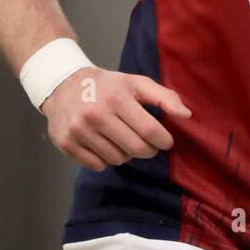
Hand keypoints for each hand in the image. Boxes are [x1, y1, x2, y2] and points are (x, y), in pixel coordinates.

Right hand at [40, 67, 191, 172]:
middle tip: (148, 143)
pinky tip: (104, 143)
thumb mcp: (136, 83)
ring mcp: (79, 131)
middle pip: (135, 149)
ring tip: (122, 138)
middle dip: (148, 150)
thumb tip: (187, 115)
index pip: (150, 131)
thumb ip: (164, 97)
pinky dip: (105, 159)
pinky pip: (98, 165)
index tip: (166, 141)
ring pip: (117, 159)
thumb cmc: (107, 86)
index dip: (163, 140)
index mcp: (117, 99)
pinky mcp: (67, 144)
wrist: (62, 85)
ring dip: (125, 153)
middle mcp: (96, 115)